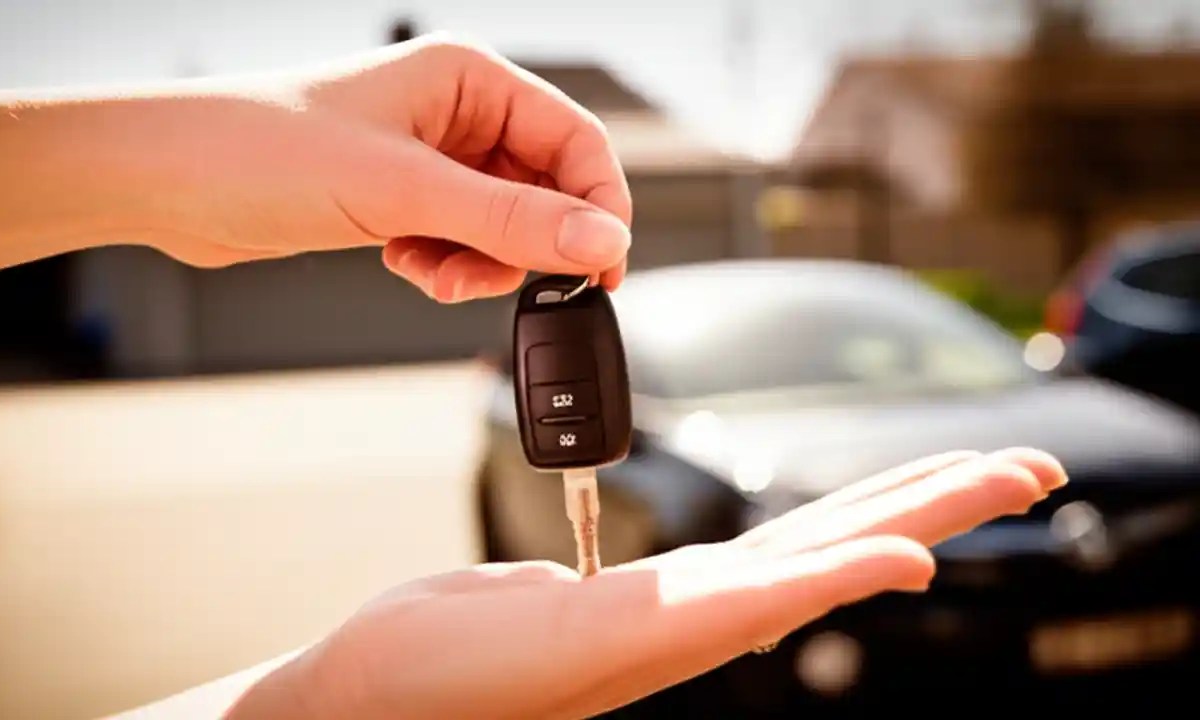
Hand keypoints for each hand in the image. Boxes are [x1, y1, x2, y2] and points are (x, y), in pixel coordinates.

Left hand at [0, 34, 631, 293]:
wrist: (164, 181)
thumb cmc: (260, 150)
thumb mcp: (402, 191)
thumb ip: (511, 220)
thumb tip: (602, 242)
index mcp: (468, 78)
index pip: (575, 141)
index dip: (599, 207)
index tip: (601, 270)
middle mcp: (454, 112)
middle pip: (543, 188)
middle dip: (527, 244)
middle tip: (502, 280)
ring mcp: (425, 157)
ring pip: (503, 224)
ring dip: (481, 262)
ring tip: (434, 272)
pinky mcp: (397, 198)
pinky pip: (459, 240)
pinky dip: (446, 264)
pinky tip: (404, 264)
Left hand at [225, 448, 1065, 718]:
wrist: (376, 689)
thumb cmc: (462, 639)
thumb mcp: (565, 587)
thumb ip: (629, 578)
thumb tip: (654, 570)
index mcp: (685, 598)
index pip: (811, 541)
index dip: (893, 508)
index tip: (961, 473)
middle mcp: (696, 619)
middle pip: (840, 543)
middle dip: (941, 503)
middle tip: (1035, 465)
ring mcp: (674, 633)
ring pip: (821, 565)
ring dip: (921, 521)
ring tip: (1007, 483)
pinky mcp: (634, 634)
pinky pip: (751, 601)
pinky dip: (838, 577)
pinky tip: (904, 558)